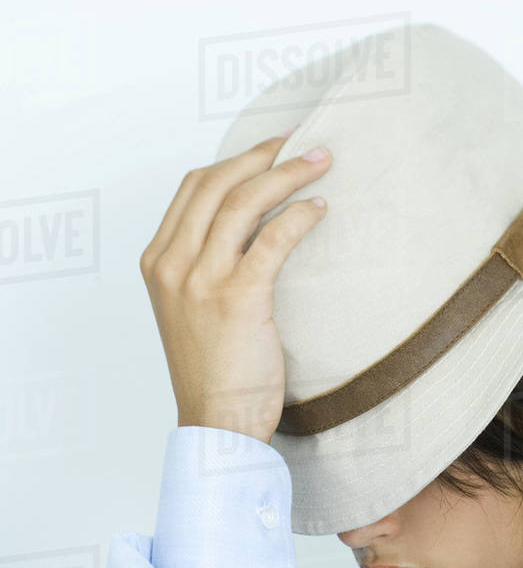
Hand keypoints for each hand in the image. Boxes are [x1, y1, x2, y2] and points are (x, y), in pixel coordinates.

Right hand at [139, 134, 330, 444]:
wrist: (216, 425)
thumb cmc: (214, 371)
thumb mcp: (193, 308)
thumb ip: (206, 264)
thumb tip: (253, 222)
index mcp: (157, 262)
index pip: (192, 189)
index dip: (233, 160)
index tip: (268, 148)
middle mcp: (172, 264)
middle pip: (217, 183)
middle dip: (262, 155)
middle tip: (301, 143)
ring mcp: (201, 280)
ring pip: (244, 203)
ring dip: (287, 175)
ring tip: (321, 163)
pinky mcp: (237, 297)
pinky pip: (273, 239)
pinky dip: (299, 215)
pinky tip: (319, 209)